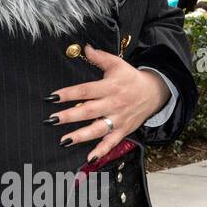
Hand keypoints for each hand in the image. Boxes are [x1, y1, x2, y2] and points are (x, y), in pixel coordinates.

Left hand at [45, 43, 169, 162]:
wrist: (154, 92)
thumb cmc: (131, 78)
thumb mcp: (117, 64)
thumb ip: (99, 57)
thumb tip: (84, 47)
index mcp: (110, 87)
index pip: (85, 90)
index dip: (68, 93)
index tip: (52, 97)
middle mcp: (113, 104)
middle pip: (88, 111)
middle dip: (69, 116)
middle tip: (52, 120)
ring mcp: (118, 119)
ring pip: (98, 129)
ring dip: (80, 136)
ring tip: (64, 141)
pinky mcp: (123, 130)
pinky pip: (111, 143)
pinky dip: (101, 151)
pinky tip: (89, 158)